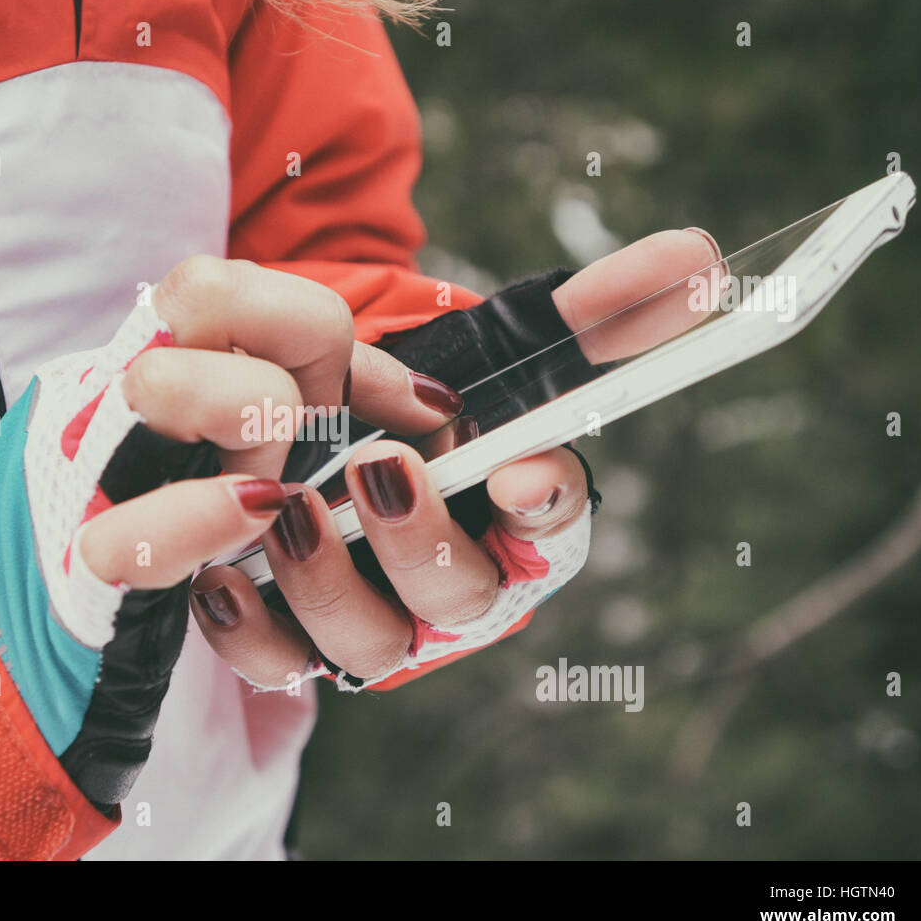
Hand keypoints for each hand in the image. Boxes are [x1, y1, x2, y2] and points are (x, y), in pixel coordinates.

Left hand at [173, 229, 721, 687]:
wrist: (307, 430)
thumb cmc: (410, 395)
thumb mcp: (484, 338)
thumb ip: (586, 311)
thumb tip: (702, 261)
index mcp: (512, 519)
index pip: (554, 526)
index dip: (546, 504)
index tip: (521, 469)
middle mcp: (449, 584)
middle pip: (462, 597)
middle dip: (425, 541)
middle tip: (383, 470)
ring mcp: (371, 618)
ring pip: (371, 642)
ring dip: (332, 581)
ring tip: (290, 508)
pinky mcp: (292, 636)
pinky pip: (278, 660)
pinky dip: (249, 630)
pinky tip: (219, 581)